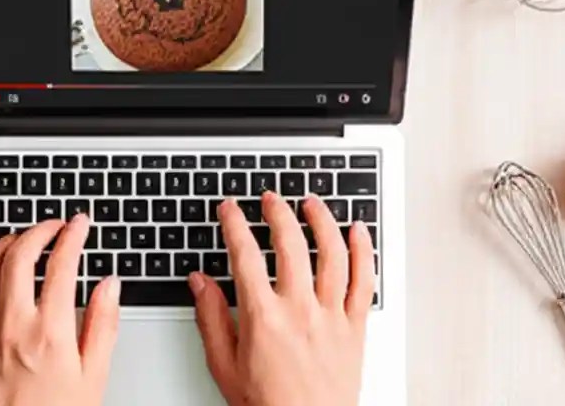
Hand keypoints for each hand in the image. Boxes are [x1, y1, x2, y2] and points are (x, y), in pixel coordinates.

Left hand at [0, 215, 119, 405]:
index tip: (79, 224)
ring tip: (20, 238)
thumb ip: (103, 324)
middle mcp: (13, 327)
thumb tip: (110, 286)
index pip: (62, 265)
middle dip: (39, 230)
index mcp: (50, 333)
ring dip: (4, 244)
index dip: (73, 235)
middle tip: (54, 225)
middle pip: (19, 256)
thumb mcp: (95, 375)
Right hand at [190, 193, 374, 405]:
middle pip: (290, 244)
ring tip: (311, 203)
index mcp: (263, 318)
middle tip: (269, 199)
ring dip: (321, 221)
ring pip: (331, 254)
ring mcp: (331, 317)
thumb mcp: (224, 365)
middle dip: (277, 213)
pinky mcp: (355, 328)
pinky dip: (363, 251)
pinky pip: (364, 281)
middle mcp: (300, 311)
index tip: (229, 210)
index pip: (245, 255)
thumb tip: (200, 283)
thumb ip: (210, 318)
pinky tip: (358, 231)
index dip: (234, 225)